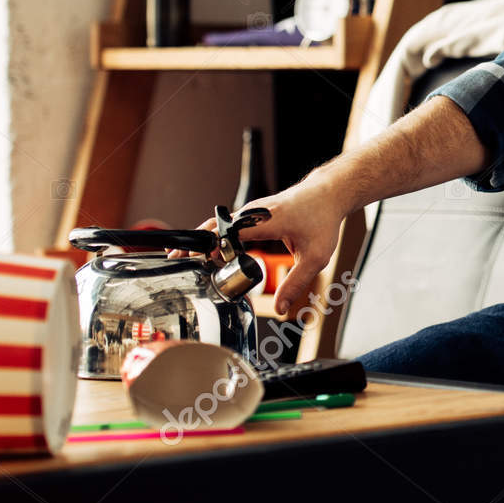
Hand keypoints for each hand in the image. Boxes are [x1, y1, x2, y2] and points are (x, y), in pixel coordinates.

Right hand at [169, 178, 352, 318]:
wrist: (327, 194)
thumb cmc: (322, 220)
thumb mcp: (315, 257)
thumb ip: (296, 283)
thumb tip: (281, 309)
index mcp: (264, 221)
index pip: (227, 233)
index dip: (209, 248)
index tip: (198, 264)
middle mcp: (252, 213)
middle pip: (213, 228)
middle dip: (194, 245)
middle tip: (176, 263)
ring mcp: (250, 212)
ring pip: (217, 226)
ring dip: (202, 242)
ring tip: (186, 262)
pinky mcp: (251, 214)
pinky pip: (226, 226)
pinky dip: (214, 239)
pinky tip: (209, 255)